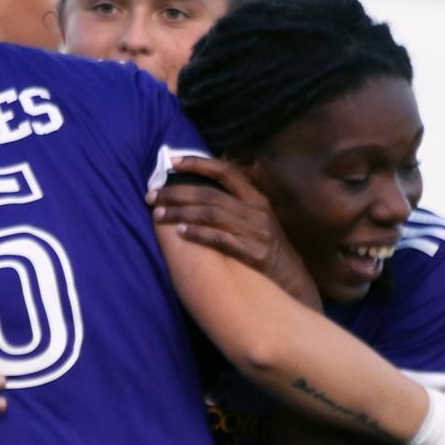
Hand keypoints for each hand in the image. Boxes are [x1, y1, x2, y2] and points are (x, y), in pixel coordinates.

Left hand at [149, 156, 318, 306]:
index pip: (225, 171)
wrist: (293, 281)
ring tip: (158, 215)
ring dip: (181, 213)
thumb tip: (199, 191)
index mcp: (256, 199)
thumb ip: (235, 205)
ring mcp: (256, 231)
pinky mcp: (254, 253)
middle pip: (210, 194)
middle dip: (176, 193)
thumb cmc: (268, 250)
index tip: (172, 163)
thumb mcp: (258, 221)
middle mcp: (256, 211)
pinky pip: (221, 240)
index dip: (198, 164)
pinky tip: (180, 234)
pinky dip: (199, 235)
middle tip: (151, 196)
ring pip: (211, 215)